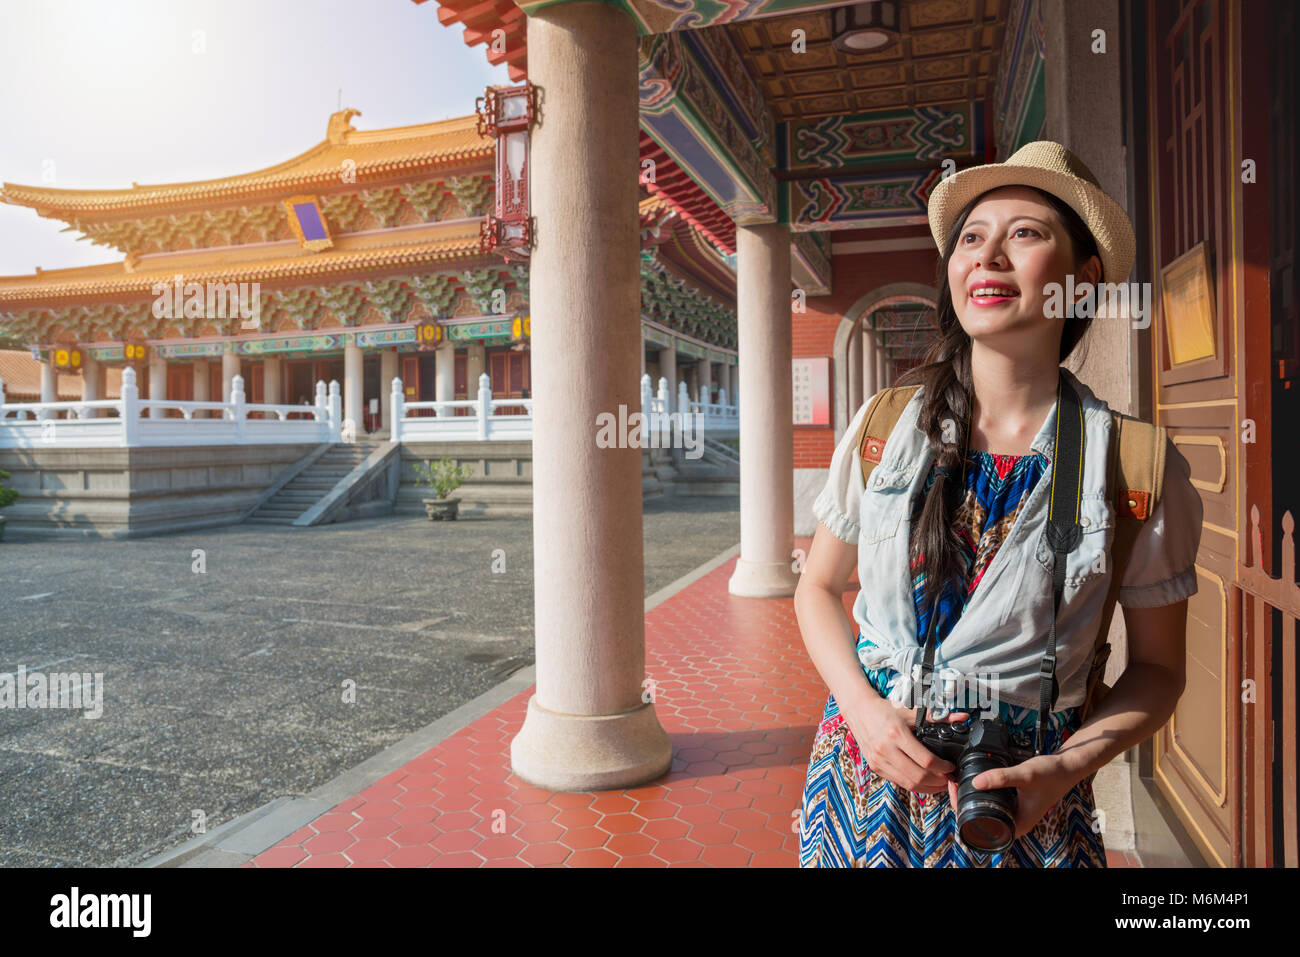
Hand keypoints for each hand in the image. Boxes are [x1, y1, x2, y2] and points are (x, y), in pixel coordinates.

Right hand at [846, 696, 970, 794]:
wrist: (859, 711)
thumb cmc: (885, 710)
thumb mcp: (910, 711)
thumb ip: (938, 716)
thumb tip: (962, 717)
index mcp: (897, 734)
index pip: (926, 760)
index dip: (943, 768)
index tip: (951, 767)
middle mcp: (886, 749)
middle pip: (918, 776)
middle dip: (938, 781)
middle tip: (949, 778)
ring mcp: (878, 760)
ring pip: (908, 783)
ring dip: (928, 787)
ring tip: (940, 783)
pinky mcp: (875, 767)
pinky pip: (898, 782)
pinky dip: (914, 785)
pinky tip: (924, 782)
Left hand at [946, 754, 1074, 840]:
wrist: (1067, 767)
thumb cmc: (1052, 774)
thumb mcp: (1024, 775)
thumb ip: (1002, 778)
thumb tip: (977, 782)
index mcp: (1018, 825)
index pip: (982, 827)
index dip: (963, 812)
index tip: (955, 792)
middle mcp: (1015, 822)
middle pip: (981, 819)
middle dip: (963, 802)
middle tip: (954, 783)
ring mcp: (1015, 813)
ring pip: (986, 809)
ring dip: (972, 796)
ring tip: (959, 780)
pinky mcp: (1015, 803)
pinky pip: (993, 801)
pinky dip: (983, 792)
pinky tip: (976, 780)